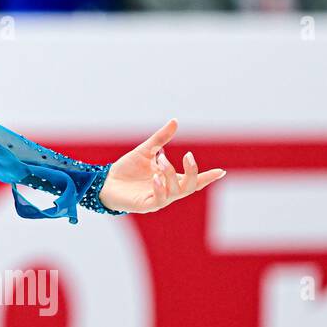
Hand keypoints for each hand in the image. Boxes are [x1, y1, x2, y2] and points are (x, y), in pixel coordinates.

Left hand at [98, 118, 225, 212]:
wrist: (105, 182)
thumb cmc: (126, 169)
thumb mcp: (145, 151)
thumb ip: (161, 139)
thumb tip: (175, 120)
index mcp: (170, 180)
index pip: (193, 180)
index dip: (207, 177)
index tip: (221, 171)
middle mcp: (167, 191)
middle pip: (189, 187)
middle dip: (192, 172)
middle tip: (187, 155)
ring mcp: (157, 200)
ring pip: (175, 192)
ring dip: (171, 174)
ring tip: (161, 160)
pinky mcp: (145, 205)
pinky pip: (158, 200)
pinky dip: (160, 188)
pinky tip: (156, 178)